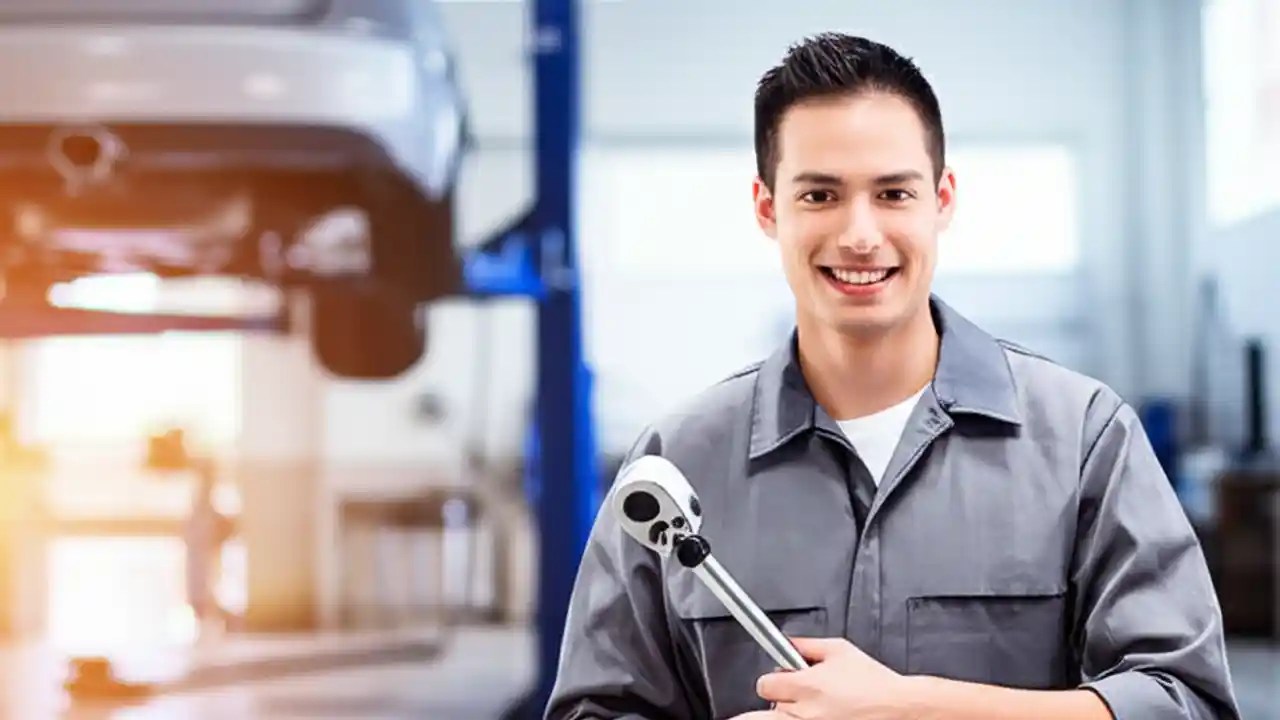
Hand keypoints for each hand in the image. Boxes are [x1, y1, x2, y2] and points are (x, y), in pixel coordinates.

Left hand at [743, 637, 914, 719]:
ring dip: (789, 714)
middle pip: (766, 709)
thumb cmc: (875, 682)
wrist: (901, 708)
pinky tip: (818, 714)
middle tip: (788, 697)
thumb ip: (808, 645)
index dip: (774, 680)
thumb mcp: (840, 650)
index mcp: (807, 685)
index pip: (764, 685)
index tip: (782, 680)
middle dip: (776, 700)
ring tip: (810, 707)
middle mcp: (806, 712)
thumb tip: (788, 643)